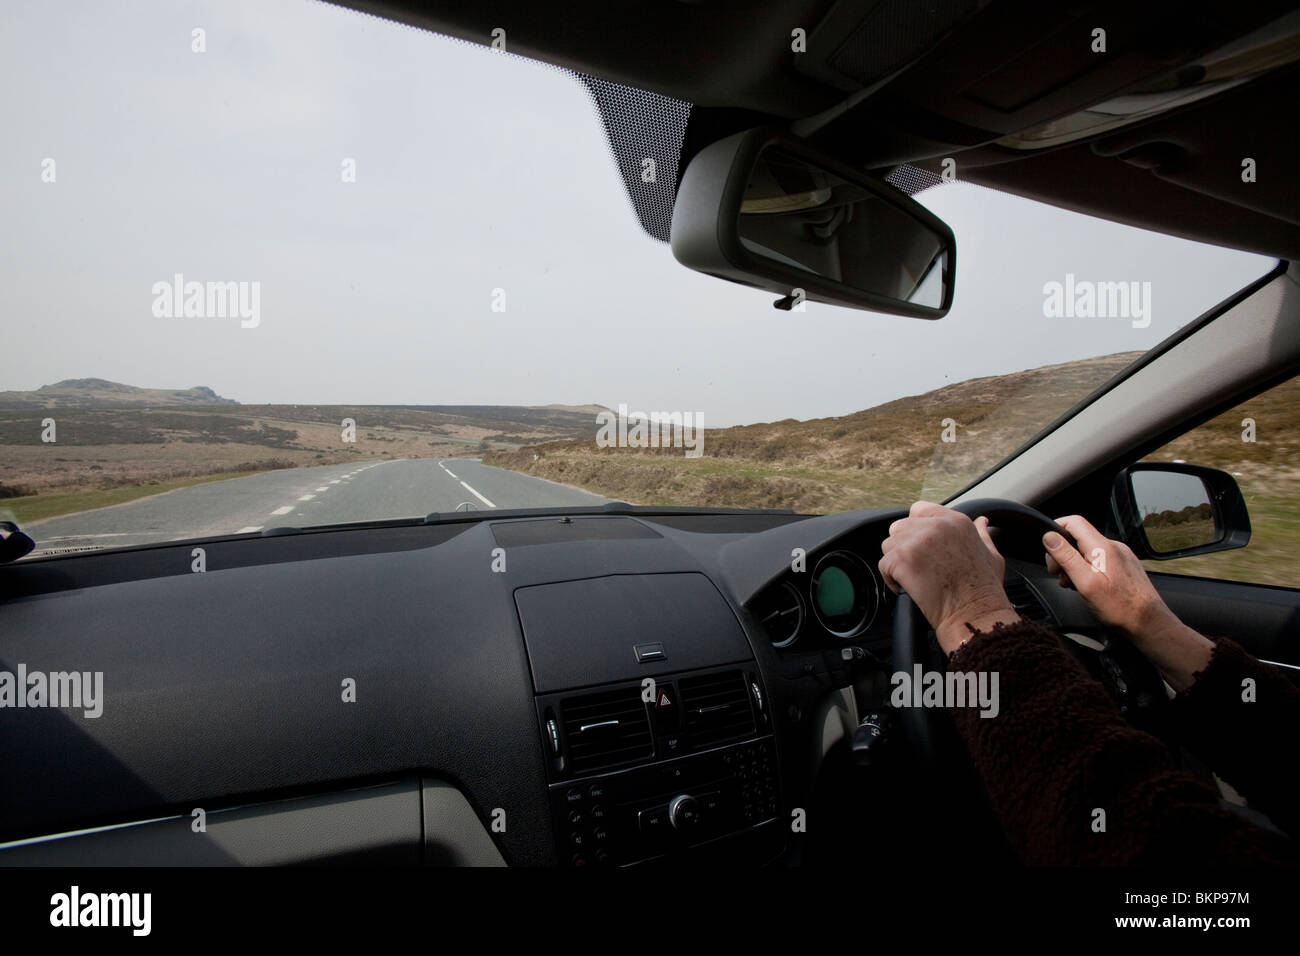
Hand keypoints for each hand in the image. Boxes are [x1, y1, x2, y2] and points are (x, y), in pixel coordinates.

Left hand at [879, 501, 1019, 654]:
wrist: (974, 614)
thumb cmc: (984, 591)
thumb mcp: (992, 556)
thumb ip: (983, 534)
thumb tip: (982, 521)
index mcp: (956, 521)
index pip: (919, 509)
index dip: (915, 528)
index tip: (921, 547)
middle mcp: (936, 526)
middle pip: (900, 526)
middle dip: (904, 547)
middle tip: (918, 567)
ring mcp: (918, 541)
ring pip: (889, 544)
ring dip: (896, 563)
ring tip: (914, 579)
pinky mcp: (902, 559)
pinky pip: (883, 564)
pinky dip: (890, 579)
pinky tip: (907, 588)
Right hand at [1044, 515, 1212, 689]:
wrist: (1148, 622)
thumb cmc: (1120, 608)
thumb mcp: (1085, 583)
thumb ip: (1066, 557)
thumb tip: (1049, 537)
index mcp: (1103, 547)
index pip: (1074, 521)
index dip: (1055, 530)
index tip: (1048, 549)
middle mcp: (1114, 546)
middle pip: (1078, 537)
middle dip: (1063, 553)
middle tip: (1059, 575)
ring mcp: (1120, 555)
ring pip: (1087, 549)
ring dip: (1074, 564)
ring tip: (1073, 584)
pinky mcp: (1124, 565)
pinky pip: (1098, 559)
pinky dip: (1087, 569)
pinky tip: (1087, 586)